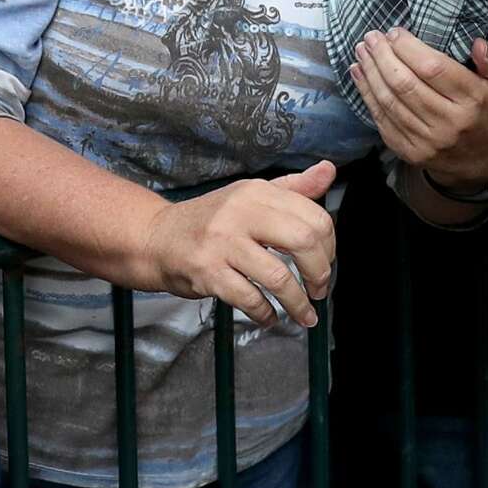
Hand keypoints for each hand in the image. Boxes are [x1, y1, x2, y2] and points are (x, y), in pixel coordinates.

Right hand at [143, 161, 335, 328]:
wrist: (157, 238)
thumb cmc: (210, 221)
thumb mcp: (250, 196)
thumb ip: (292, 188)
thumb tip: (328, 170)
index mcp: (257, 191)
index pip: (314, 216)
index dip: (329, 246)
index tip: (325, 263)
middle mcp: (240, 211)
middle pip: (302, 241)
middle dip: (320, 273)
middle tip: (319, 290)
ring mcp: (222, 242)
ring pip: (279, 277)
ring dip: (298, 303)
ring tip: (304, 315)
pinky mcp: (208, 273)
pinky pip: (250, 299)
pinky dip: (267, 314)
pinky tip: (270, 317)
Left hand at [350, 29, 487, 188]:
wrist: (485, 166)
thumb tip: (477, 44)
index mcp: (473, 100)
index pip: (433, 68)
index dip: (408, 48)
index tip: (395, 32)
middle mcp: (448, 122)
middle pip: (405, 84)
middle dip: (382, 56)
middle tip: (371, 37)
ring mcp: (428, 141)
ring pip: (390, 101)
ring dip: (370, 73)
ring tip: (362, 51)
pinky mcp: (411, 152)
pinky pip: (383, 120)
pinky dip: (367, 95)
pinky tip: (359, 74)